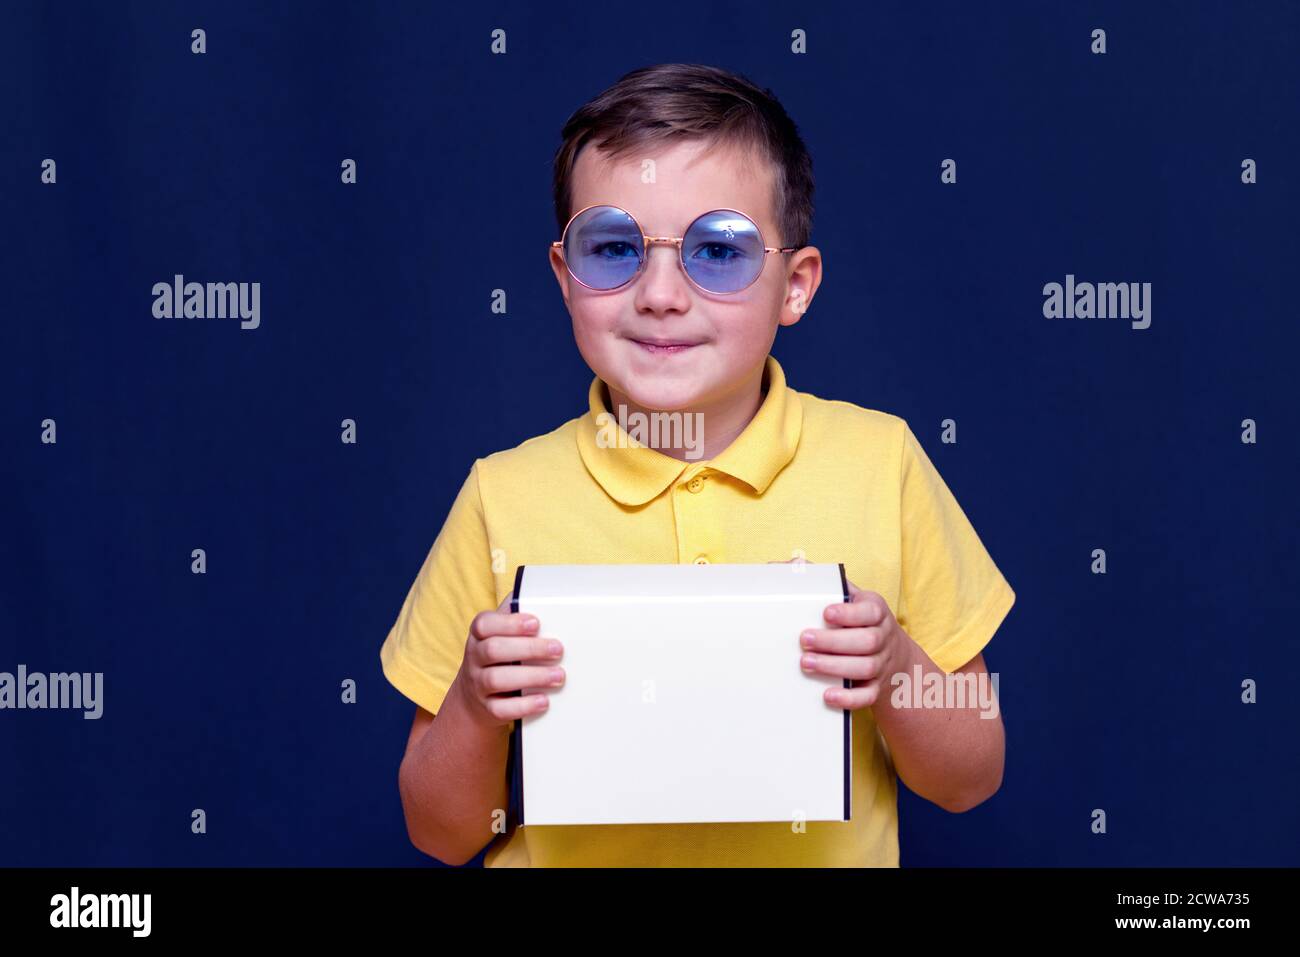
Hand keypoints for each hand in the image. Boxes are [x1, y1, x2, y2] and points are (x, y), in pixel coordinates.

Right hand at [451, 593, 564, 727]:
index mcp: (480, 634)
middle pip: (494, 650)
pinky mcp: (486, 709)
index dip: (509, 623)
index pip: (485, 624)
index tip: (536, 623)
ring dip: (531, 676)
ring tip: (559, 676)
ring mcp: (478, 685)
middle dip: (528, 649)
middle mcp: (474, 658)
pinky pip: (500, 709)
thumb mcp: (500, 633)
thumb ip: (514, 613)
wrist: (473, 699)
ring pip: (496, 679)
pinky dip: (523, 705)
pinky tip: (544, 701)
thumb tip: (541, 589)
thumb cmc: (499, 656)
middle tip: (558, 649)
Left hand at [771, 559, 902, 711]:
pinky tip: (828, 695)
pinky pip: (868, 696)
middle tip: (804, 639)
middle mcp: (882, 637)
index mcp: (876, 611)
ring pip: (865, 668)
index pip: (870, 611)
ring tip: (806, 663)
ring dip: (835, 666)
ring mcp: (881, 663)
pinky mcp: (877, 687)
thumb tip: (792, 565)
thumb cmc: (860, 620)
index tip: (826, 613)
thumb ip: (825, 581)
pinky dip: (849, 698)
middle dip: (834, 641)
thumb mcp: (851, 597)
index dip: (850, 613)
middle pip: (867, 641)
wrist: (895, 657)